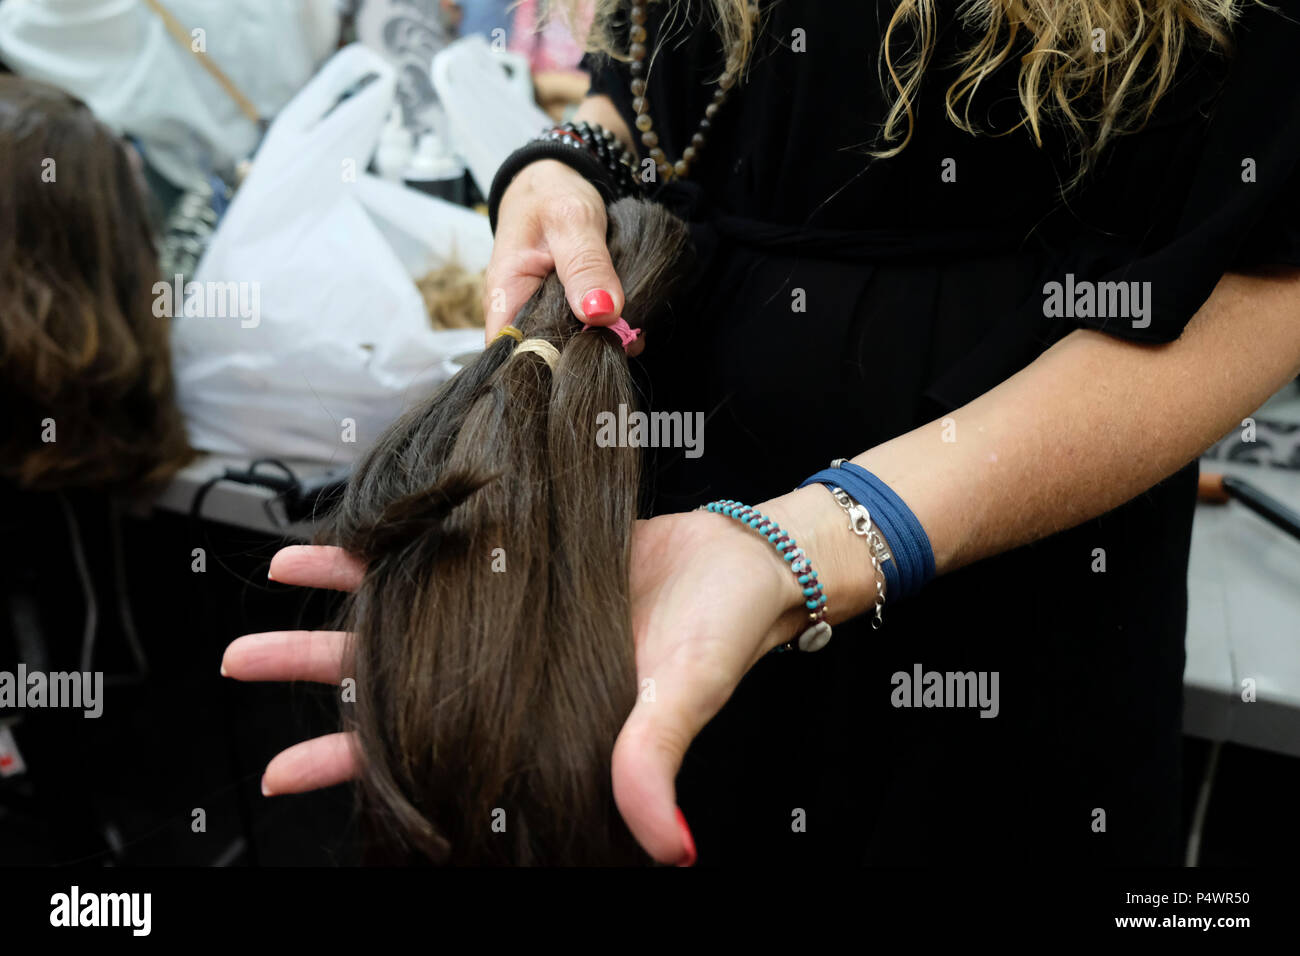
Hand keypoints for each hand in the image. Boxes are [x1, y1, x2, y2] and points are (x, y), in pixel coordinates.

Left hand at [221, 489, 858, 863]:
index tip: (280, 774)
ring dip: (337, 609)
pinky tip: (342, 536)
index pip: (428, 752)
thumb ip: (655, 759)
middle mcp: (508, 673)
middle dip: (318, 681)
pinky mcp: (516, 558)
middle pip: (397, 684)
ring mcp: (506, 615)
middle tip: (237, 664)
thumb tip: (666, 847)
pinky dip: (391, 544)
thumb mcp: (685, 694)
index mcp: (534, 719)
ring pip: (406, 617)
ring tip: (267, 594)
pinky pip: (439, 550)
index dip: (360, 769)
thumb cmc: (722, 633)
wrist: (744, 558)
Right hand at [483, 159, 643, 354]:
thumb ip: (586, 266)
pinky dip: (611, 333)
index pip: (514, 356)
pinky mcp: (566, 315)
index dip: (549, 366)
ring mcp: (544, 318)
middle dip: (586, 355)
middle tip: (625, 339)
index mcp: (505, 298)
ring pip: (571, 349)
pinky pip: (587, 335)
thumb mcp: (571, 221)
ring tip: (631, 330)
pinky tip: (630, 325)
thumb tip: (601, 314)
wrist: (555, 184)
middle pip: (547, 359)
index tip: (591, 355)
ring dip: (603, 345)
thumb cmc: (551, 196)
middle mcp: (520, 316)